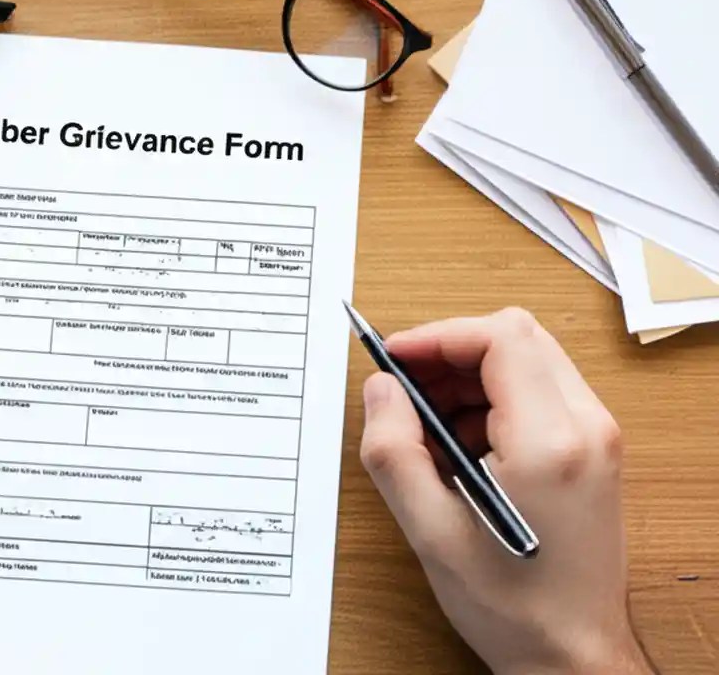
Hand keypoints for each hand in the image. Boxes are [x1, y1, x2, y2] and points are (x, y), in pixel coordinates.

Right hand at [360, 308, 653, 674]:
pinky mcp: (595, 451)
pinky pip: (541, 393)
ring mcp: (598, 438)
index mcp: (548, 443)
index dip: (437, 336)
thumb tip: (381, 390)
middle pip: (516, 339)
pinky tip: (459, 446)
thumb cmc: (512, 606)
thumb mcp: (429, 530)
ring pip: (529, 361)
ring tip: (426, 426)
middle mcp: (586, 428)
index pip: (499, 338)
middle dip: (450, 352)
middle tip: (404, 388)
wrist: (572, 654)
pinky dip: (493, 401)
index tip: (395, 358)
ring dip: (470, 378)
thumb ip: (394, 450)